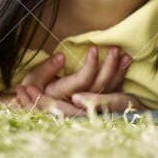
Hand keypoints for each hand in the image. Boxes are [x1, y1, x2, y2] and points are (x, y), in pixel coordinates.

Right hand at [0, 46, 134, 116]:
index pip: (82, 81)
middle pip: (99, 86)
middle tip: (115, 48)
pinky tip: (126, 63)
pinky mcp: (95, 106)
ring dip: (118, 71)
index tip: (94, 48)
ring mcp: (87, 107)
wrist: (36, 109)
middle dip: (109, 67)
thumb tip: (61, 57)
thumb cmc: (32, 91)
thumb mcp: (32, 79)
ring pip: (108, 90)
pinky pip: (111, 92)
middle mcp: (77, 104)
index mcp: (62, 97)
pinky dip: (120, 77)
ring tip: (125, 54)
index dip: (90, 66)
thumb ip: (45, 69)